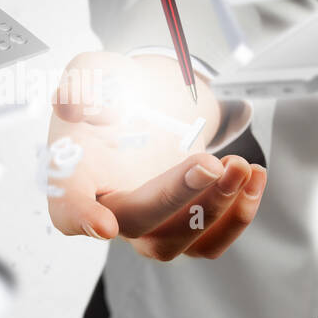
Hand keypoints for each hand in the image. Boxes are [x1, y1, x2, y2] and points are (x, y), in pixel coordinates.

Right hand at [45, 51, 266, 260]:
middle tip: (209, 163)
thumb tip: (82, 107)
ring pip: (171, 243)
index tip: (103, 224)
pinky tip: (252, 178)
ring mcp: (144, 226)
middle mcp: (106, 208)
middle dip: (175, 195)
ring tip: (240, 165)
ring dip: (213, 209)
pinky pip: (207, 245)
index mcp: (73, 174)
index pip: (65, 206)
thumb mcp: (94, 72)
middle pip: (133, 221)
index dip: (80, 217)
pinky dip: (236, 217)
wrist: (147, 104)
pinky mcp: (181, 230)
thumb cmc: (113, 94)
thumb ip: (83, 84)